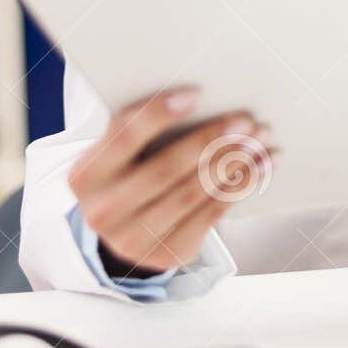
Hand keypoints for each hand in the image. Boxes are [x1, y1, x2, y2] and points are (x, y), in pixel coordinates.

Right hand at [69, 89, 278, 276]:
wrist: (122, 232)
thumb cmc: (127, 174)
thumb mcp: (117, 155)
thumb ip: (141, 132)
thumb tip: (201, 98)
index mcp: (86, 175)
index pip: (123, 137)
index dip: (158, 114)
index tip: (196, 93)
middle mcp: (104, 211)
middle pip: (165, 169)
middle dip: (209, 142)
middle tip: (245, 121)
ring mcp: (133, 239)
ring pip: (192, 194)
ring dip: (233, 164)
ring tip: (260, 141)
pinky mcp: (167, 254)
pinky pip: (210, 215)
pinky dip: (240, 187)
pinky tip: (261, 166)